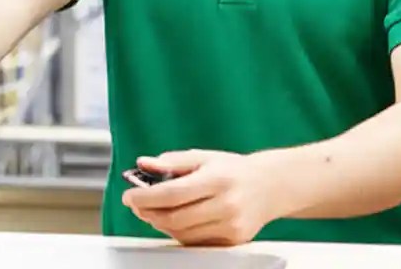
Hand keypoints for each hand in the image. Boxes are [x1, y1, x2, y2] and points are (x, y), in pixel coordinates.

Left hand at [121, 150, 280, 246]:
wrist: (271, 186)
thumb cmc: (233, 170)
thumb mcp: (203, 157)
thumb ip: (171, 161)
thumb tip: (143, 164)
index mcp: (216, 180)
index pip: (172, 194)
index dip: (145, 197)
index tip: (129, 196)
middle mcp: (225, 205)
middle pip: (174, 218)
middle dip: (148, 213)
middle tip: (136, 205)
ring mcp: (231, 226)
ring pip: (182, 234)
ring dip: (160, 223)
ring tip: (153, 211)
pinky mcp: (233, 241)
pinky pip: (195, 242)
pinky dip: (178, 232)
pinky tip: (173, 220)